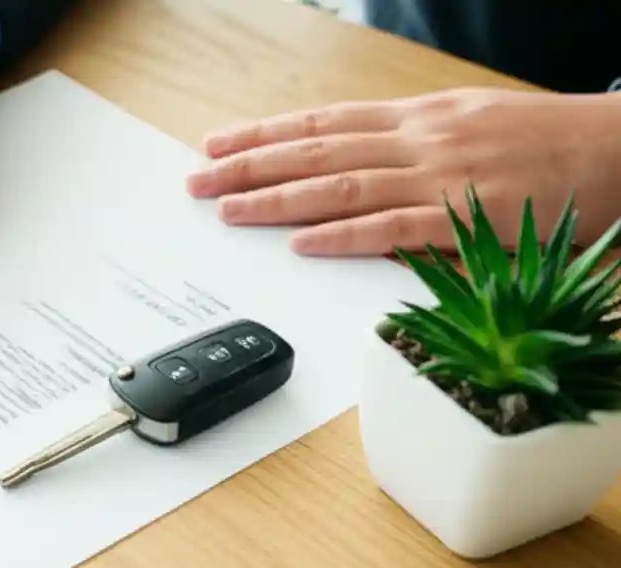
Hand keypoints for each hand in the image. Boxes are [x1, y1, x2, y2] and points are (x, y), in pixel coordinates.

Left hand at [186, 88, 620, 254]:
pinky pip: (394, 229)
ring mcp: (442, 177)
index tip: (216, 142)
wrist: (620, 150)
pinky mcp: (468, 218)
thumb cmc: (547, 143)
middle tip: (195, 177)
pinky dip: (343, 235)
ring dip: (278, 199)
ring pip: (342, 185)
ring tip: (226, 207)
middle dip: (249, 163)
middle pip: (317, 150)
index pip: (322, 123)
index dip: (264, 134)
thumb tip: (350, 167)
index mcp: (418, 118)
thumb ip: (408, 146)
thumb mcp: (468, 126)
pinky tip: (301, 242)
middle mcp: (420, 140)